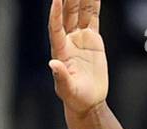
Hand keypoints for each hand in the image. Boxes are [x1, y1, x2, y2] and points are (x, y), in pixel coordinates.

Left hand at [48, 0, 107, 117]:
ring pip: (79, 13)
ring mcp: (80, 38)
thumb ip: (60, 77)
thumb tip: (53, 64)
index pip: (55, 27)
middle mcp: (68, 40)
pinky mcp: (92, 39)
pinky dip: (93, 6)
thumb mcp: (67, 90)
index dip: (55, 13)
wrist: (89, 101)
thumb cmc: (76, 98)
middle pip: (67, 14)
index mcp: (60, 50)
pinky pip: (92, 18)